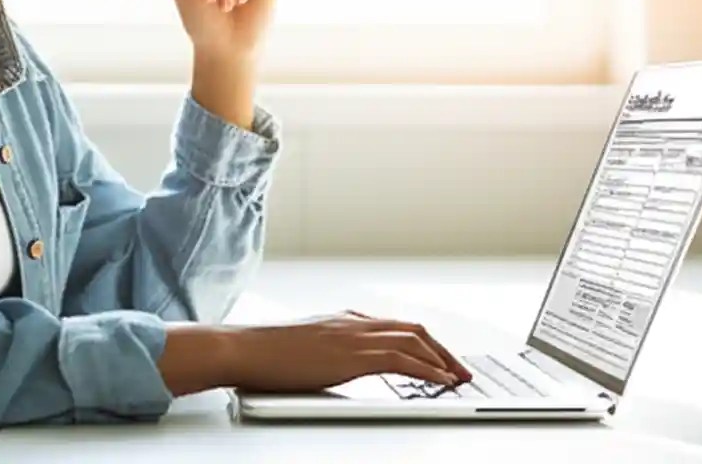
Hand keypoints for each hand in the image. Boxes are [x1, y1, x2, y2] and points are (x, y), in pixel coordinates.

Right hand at [225, 310, 471, 392]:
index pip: (392, 326)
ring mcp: (353, 336)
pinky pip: (402, 360)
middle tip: (458, 368)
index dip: (420, 341)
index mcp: (342, 320)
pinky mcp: (351, 355)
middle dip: (440, 348)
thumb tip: (329, 364)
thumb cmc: (262, 353)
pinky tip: (441, 381)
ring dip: (441, 359)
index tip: (435, 357)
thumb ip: (322, 351)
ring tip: (458, 377)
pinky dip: (428, 370)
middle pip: (412, 328)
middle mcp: (353, 322)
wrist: (243, 349)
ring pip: (413, 340)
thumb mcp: (301, 348)